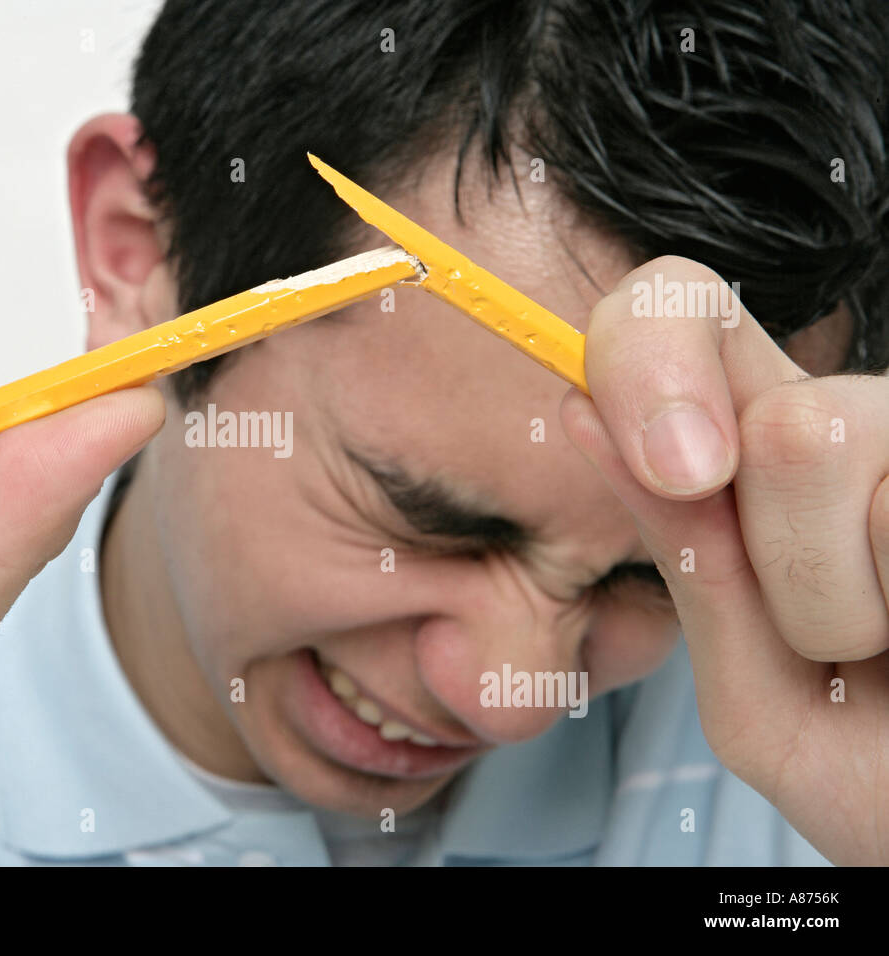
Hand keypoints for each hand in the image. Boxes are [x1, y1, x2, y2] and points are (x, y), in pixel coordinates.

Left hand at [560, 256, 887, 864]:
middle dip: (771, 554)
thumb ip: (692, 566)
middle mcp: (844, 423)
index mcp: (751, 462)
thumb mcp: (757, 691)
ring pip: (813, 436)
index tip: (675, 473)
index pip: (674, 314)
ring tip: (888, 648)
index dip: (644, 356)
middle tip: (826, 640)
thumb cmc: (873, 769)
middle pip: (763, 403)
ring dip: (836, 600)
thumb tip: (582, 411)